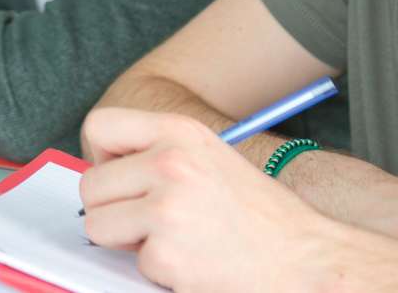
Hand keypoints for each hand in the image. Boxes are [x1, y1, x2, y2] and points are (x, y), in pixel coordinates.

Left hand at [80, 109, 328, 290]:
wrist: (306, 258)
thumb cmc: (259, 214)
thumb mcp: (210, 158)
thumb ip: (158, 154)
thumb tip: (104, 171)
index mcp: (178, 132)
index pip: (99, 126)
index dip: (101, 157)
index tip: (119, 179)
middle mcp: (169, 163)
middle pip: (90, 185)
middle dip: (111, 209)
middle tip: (148, 221)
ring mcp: (166, 209)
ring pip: (99, 227)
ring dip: (129, 242)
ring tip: (173, 240)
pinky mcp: (166, 255)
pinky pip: (135, 264)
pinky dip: (160, 271)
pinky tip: (195, 262)